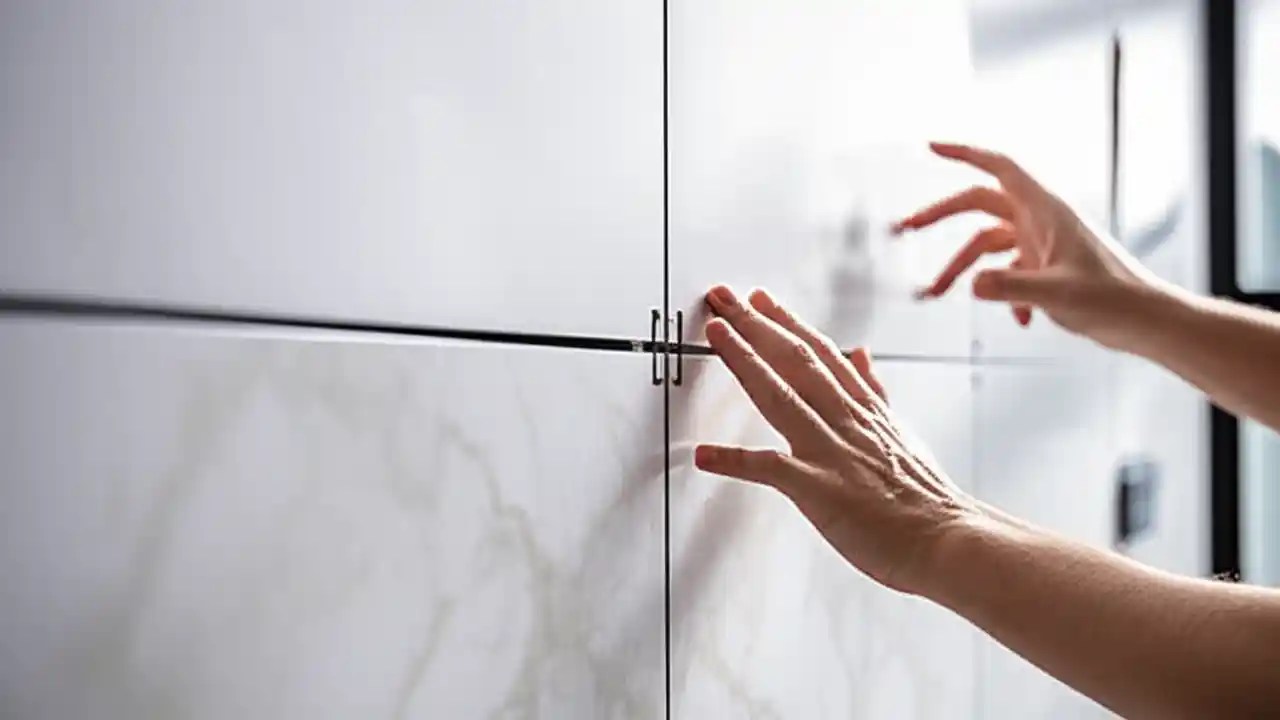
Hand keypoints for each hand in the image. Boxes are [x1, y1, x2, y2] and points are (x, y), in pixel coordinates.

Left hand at [694, 285, 979, 595]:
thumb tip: (861, 353)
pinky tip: (704, 454)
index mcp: (864, 409)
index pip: (821, 352)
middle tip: (724, 295)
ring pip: (781, 396)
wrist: (949, 541)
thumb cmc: (926, 499)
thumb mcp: (902, 431)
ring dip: (744, 362)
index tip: (761, 299)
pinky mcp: (820, 489)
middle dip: (756, 324)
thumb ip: (875, 392)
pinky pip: (770, 469)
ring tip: (714, 335)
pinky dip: (734, 461)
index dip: (787, 322)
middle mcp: (846, 421)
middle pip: (796, 360)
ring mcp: (832, 452)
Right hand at [894, 143, 1158, 348]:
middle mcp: (1041, 221)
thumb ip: (1012, 287)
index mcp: (1046, 211)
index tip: (933, 147)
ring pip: (986, 245)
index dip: (965, 153)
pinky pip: (1008, 272)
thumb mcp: (1058, 294)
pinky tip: (1017, 319)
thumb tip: (972, 283)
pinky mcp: (1046, 268)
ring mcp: (1042, 244)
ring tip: (935, 293)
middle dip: (941, 214)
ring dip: (960, 269)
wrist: (1145, 321)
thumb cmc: (1114, 300)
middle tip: (907, 227)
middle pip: (980, 204)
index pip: (999, 168)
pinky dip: (1002, 293)